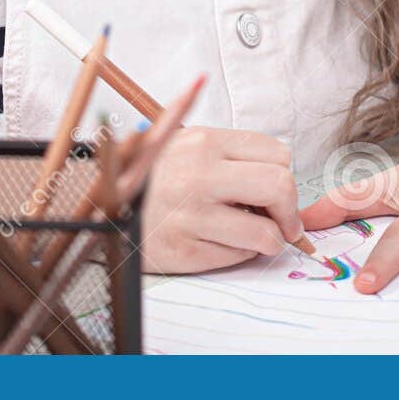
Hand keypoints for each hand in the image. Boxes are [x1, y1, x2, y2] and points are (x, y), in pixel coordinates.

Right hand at [138, 125, 304, 274]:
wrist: (108, 209)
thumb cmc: (158, 177)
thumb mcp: (189, 146)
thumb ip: (233, 154)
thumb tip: (284, 174)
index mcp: (203, 142)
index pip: (276, 154)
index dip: (284, 175)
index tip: (278, 192)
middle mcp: (197, 175)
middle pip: (279, 186)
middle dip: (290, 211)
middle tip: (285, 222)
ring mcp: (191, 216)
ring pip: (266, 233)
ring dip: (271, 240)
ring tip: (256, 236)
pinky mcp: (185, 251)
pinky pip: (239, 257)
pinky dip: (242, 253)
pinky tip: (224, 242)